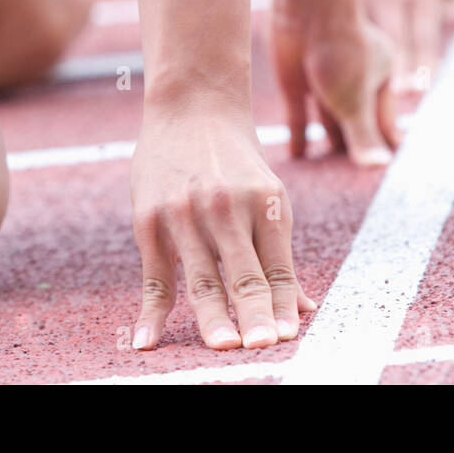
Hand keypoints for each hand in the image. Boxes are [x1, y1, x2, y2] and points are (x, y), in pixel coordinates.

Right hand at [130, 104, 315, 349]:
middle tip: (262, 346)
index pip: (276, 267)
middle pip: (243, 274)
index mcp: (266, 202)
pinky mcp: (150, 218)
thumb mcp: (269, 195)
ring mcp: (186, 213)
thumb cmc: (236, 160)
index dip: (282, 304)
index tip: (288, 336)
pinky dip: (152, 311)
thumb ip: (280, 253)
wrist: (192, 105)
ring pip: (201, 277)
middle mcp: (227, 207)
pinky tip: (149, 341)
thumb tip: (303, 308)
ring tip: (224, 347)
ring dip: (213, 316)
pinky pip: (154, 274)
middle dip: (255, 314)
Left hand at [272, 0, 401, 166]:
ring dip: (328, 144)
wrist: (304, 11)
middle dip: (354, 149)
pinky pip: (298, 114)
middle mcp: (353, 81)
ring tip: (327, 178)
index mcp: (381, 78)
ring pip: (328, 120)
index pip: (384, 123)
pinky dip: (299, 134)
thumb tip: (379, 168)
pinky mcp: (296, 82)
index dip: (382, 147)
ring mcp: (324, 82)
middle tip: (352, 184)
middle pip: (356, 123)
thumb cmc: (341, 49)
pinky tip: (297, 155)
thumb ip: (363, 136)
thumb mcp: (355, 100)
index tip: (382, 178)